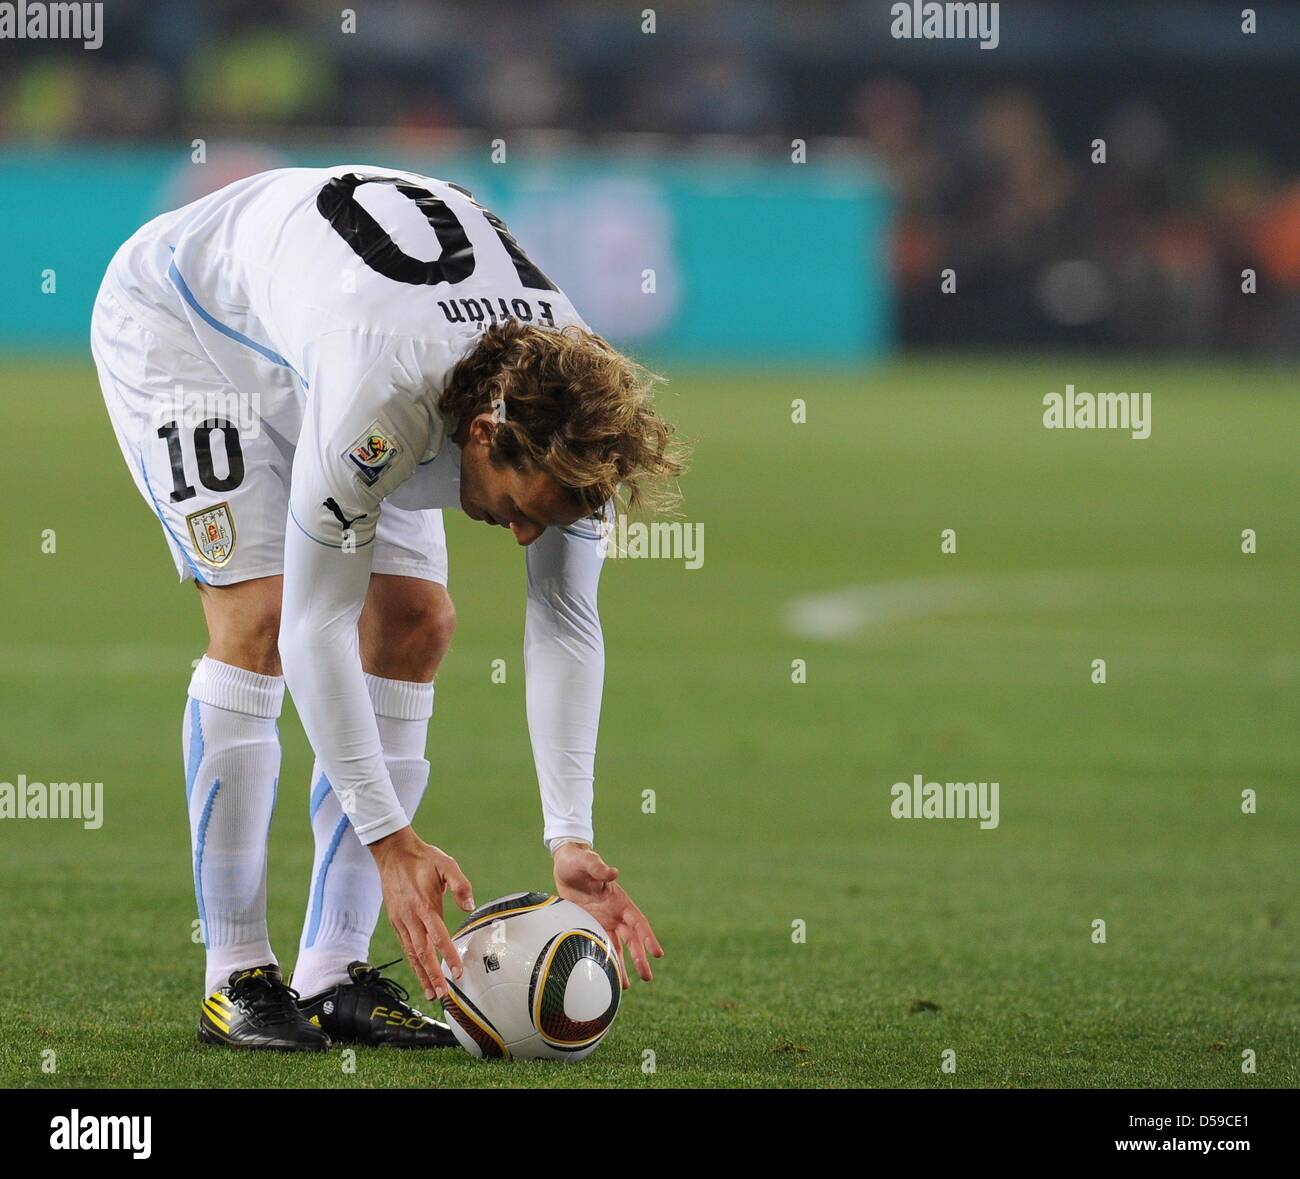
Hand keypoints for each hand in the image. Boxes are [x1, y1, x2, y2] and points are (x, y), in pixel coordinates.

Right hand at [369, 826, 474, 1001]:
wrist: (393, 853)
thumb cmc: (423, 858)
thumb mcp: (446, 864)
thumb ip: (460, 885)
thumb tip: (469, 906)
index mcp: (424, 905)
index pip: (438, 936)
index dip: (448, 956)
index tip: (456, 972)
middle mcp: (410, 917)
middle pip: (422, 952)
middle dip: (432, 975)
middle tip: (442, 995)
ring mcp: (401, 921)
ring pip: (411, 953)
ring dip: (421, 974)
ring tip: (431, 993)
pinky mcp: (395, 921)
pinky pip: (405, 946)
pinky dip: (412, 962)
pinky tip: (419, 972)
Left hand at [552, 842, 662, 987]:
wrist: (565, 864)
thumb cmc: (578, 860)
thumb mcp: (587, 861)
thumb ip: (599, 868)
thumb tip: (613, 873)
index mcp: (619, 900)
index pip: (638, 922)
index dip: (648, 937)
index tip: (657, 953)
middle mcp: (615, 913)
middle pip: (631, 940)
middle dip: (640, 958)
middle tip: (648, 978)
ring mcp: (604, 921)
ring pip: (617, 947)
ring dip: (622, 966)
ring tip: (626, 988)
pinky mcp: (590, 925)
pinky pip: (599, 946)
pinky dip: (604, 960)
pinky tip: (605, 976)